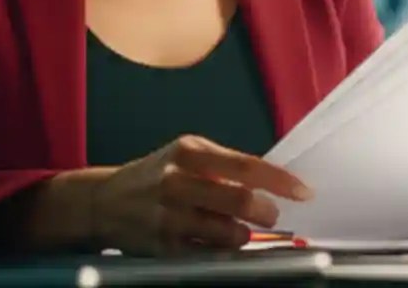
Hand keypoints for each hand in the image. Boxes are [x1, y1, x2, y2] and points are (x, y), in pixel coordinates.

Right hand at [88, 134, 311, 253]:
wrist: (104, 201)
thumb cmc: (157, 174)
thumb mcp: (187, 154)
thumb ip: (225, 164)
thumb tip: (273, 179)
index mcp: (189, 152)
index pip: (245, 166)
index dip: (279, 181)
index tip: (303, 192)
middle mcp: (177, 182)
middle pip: (238, 201)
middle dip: (265, 212)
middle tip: (271, 215)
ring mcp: (169, 218)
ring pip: (227, 233)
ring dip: (243, 234)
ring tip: (237, 228)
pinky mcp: (163, 248)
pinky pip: (210, 255)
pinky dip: (223, 251)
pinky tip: (219, 243)